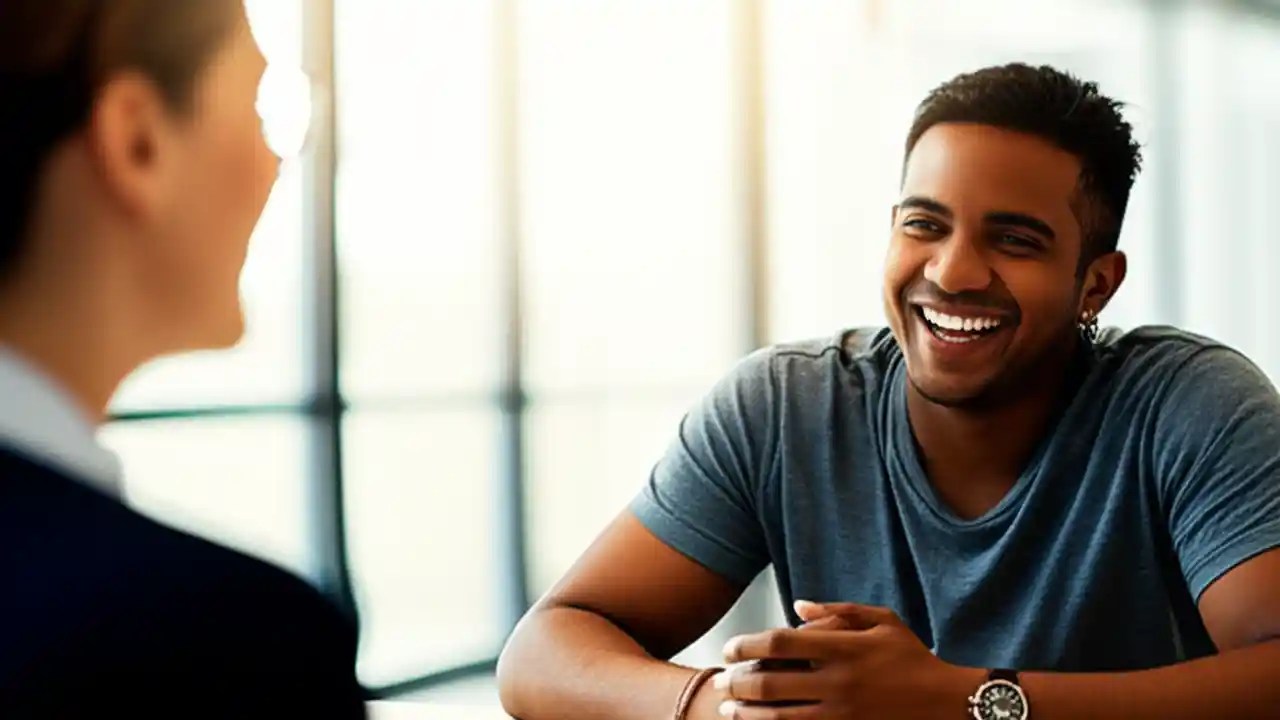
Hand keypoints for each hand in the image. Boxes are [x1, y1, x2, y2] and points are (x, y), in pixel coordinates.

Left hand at [714, 600, 980, 718]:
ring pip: (780, 717)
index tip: (730, 648)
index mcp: (845, 647)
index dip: (748, 644)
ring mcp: (844, 714)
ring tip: (728, 710)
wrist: (948, 704)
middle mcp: (841, 681)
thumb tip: (796, 606)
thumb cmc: (913, 658)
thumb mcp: (883, 621)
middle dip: (739, 682)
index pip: (782, 642)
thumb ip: (838, 611)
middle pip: (772, 681)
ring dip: (748, 714)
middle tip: (722, 681)